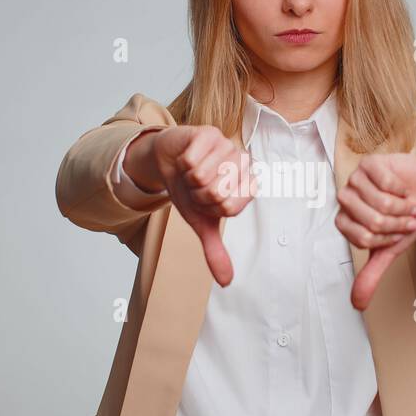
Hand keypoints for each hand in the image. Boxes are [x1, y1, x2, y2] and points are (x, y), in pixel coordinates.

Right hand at [126, 125, 252, 286]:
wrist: (167, 162)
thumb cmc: (189, 189)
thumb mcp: (201, 222)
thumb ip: (215, 250)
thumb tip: (226, 282)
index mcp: (248, 185)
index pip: (229, 207)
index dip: (209, 208)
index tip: (206, 201)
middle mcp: (243, 163)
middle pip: (217, 193)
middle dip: (198, 194)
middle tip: (197, 184)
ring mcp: (228, 145)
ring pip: (204, 176)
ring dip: (189, 178)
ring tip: (191, 171)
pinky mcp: (210, 133)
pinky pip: (192, 160)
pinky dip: (182, 164)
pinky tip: (186, 158)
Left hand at [334, 153, 415, 310]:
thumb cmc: (404, 217)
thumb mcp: (390, 249)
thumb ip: (372, 275)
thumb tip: (357, 305)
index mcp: (346, 222)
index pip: (365, 238)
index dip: (388, 238)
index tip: (397, 234)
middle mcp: (346, 201)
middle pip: (372, 221)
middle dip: (398, 224)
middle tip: (407, 220)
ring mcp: (355, 180)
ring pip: (381, 202)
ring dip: (402, 207)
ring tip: (407, 205)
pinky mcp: (369, 164)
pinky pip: (386, 182)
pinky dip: (401, 189)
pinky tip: (402, 188)